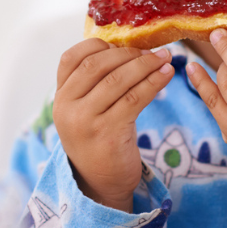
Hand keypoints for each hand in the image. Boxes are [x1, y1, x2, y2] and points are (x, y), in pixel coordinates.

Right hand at [53, 39, 173, 211]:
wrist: (101, 183)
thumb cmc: (99, 139)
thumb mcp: (85, 110)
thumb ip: (93, 83)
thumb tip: (126, 47)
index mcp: (60, 97)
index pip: (71, 58)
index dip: (99, 45)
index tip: (124, 44)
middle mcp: (67, 107)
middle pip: (98, 65)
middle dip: (129, 53)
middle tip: (153, 51)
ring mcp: (86, 121)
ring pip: (118, 79)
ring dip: (146, 64)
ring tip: (165, 59)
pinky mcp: (108, 133)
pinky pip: (135, 98)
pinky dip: (154, 82)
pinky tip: (166, 75)